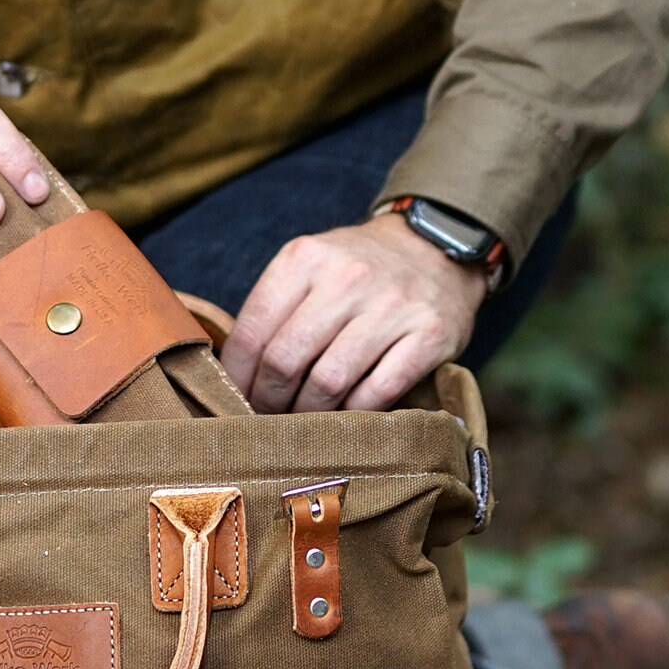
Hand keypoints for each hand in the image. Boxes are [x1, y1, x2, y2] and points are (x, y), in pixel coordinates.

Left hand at [221, 214, 485, 412]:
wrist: (435, 248)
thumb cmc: (357, 270)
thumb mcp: (309, 267)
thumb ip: (273, 310)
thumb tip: (232, 376)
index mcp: (305, 259)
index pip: (252, 332)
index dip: (238, 378)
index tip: (235, 400)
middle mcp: (348, 278)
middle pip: (286, 361)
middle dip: (268, 401)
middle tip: (267, 418)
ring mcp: (392, 307)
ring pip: (329, 383)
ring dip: (308, 414)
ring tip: (302, 421)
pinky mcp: (429, 335)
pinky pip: (377, 393)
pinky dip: (353, 414)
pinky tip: (344, 416)